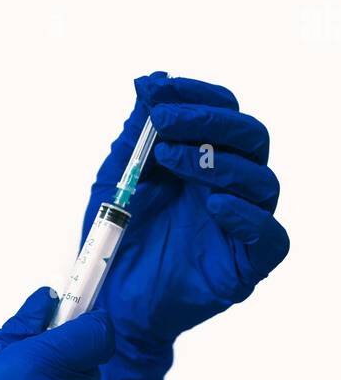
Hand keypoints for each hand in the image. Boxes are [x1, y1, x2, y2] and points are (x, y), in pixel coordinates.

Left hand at [84, 71, 290, 379]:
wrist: (110, 301)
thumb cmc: (118, 237)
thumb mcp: (118, 176)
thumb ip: (136, 131)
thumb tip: (151, 79)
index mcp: (205, 159)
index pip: (224, 113)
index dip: (199, 96)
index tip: (162, 91)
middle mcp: (231, 187)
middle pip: (251, 138)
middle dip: (208, 121)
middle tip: (167, 123)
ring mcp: (241, 225)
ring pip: (263, 182)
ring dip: (219, 162)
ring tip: (174, 160)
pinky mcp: (246, 265)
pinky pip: (270, 237)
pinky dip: (247, 216)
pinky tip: (213, 205)